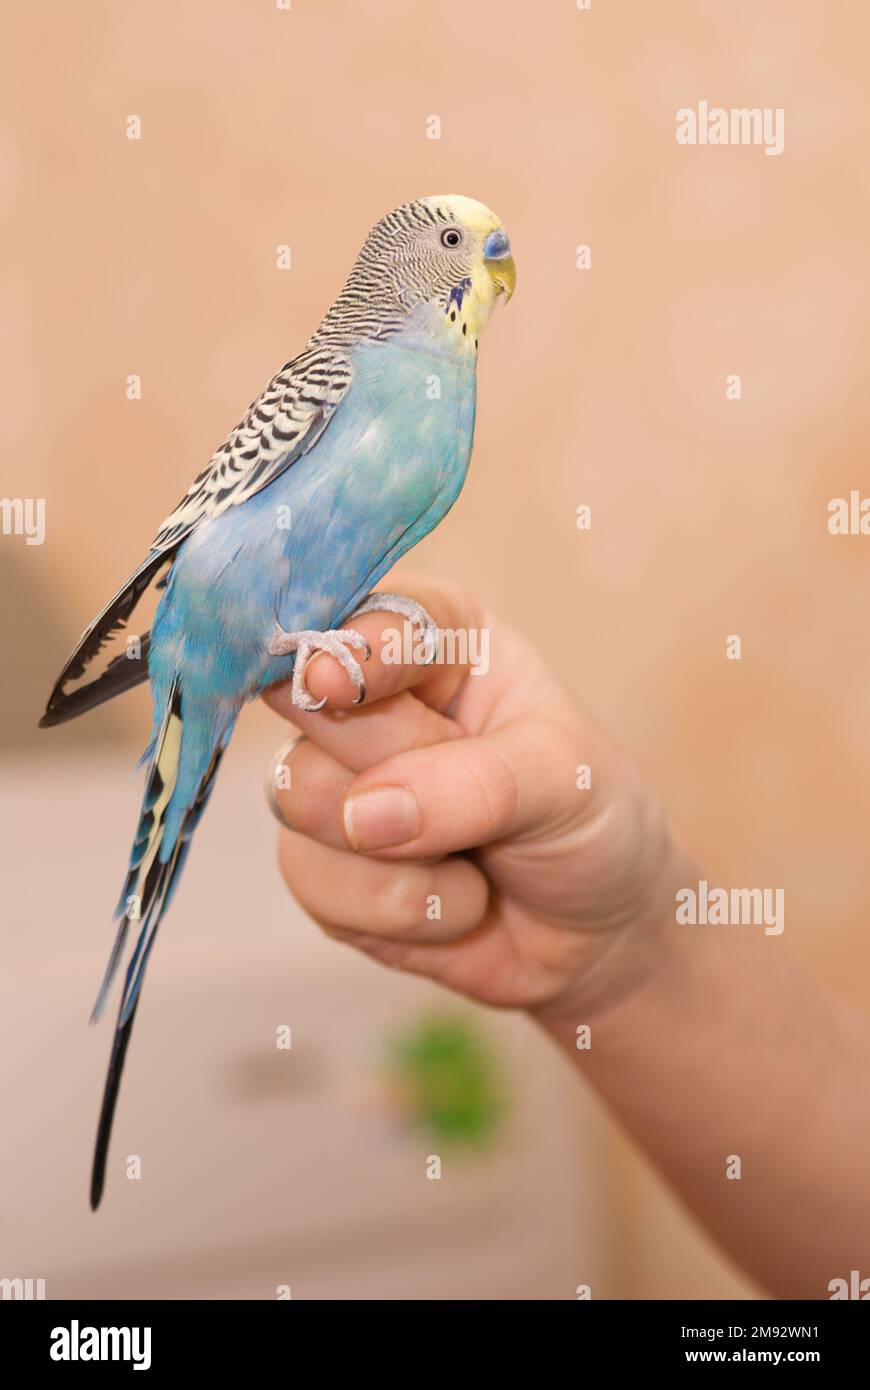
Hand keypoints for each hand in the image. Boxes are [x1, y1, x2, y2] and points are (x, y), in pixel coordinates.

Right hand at [263, 575, 689, 1015]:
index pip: (377, 617)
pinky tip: (449, 903)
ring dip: (402, 851)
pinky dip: (396, 909)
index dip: (353, 649)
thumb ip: (475, 782)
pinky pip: (313, 882)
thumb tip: (363, 813)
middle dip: (388, 763)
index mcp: (441, 639)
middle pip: (310, 705)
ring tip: (476, 858)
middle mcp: (374, 699)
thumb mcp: (565, 780)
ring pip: (299, 796)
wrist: (595, 937)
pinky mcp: (322, 864)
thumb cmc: (590, 823)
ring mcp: (338, 781)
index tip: (337, 680)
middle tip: (469, 797)